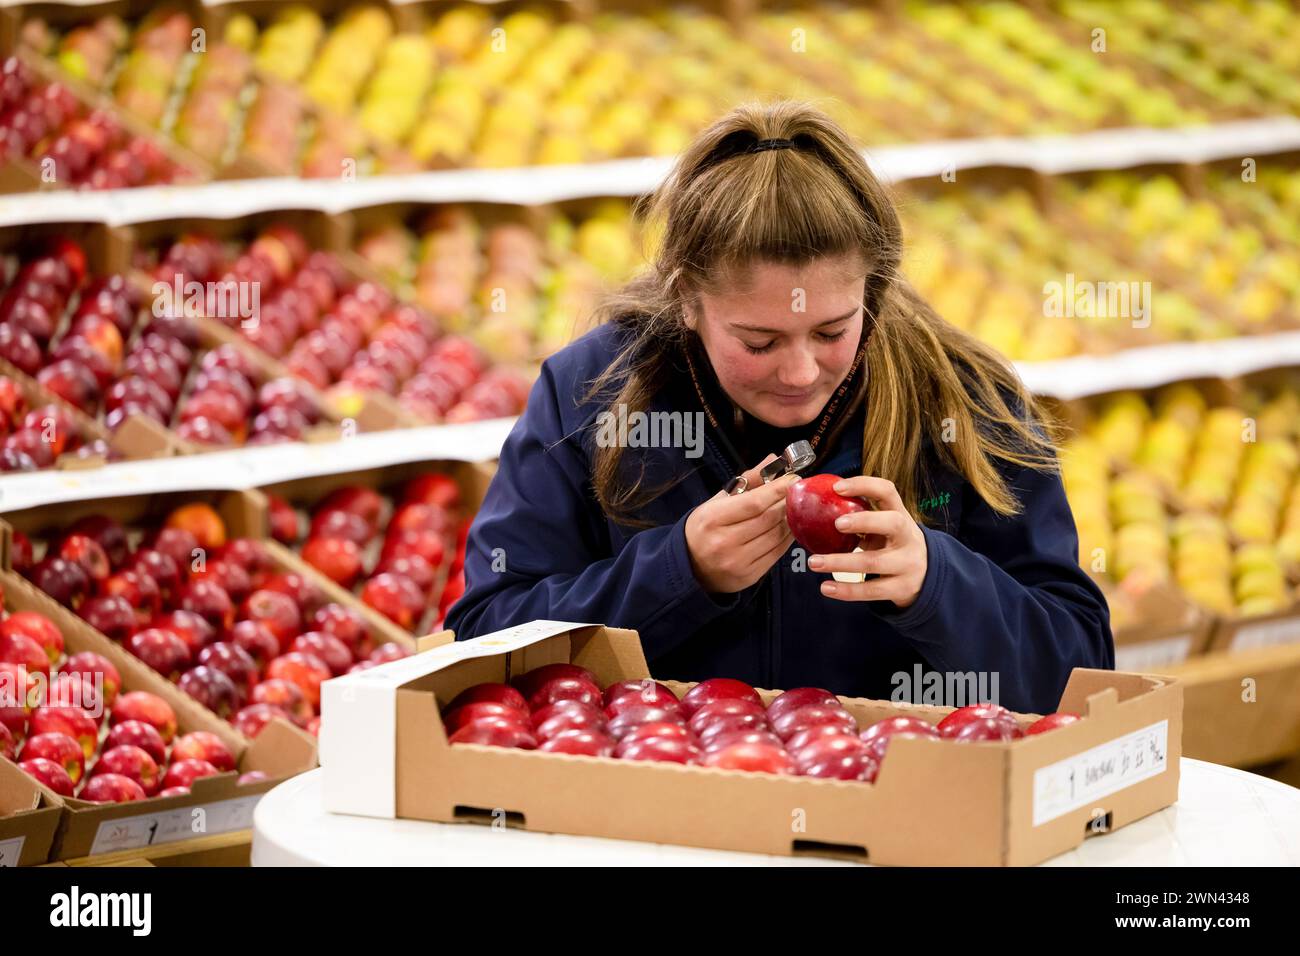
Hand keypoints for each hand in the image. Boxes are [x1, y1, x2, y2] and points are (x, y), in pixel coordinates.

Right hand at [685, 454, 798, 593]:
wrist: (689, 566)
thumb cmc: (705, 528)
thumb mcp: (718, 501)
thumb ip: (747, 481)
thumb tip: (773, 460)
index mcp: (712, 519)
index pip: (754, 502)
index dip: (778, 489)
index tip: (793, 479)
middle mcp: (724, 542)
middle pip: (768, 518)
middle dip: (787, 502)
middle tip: (798, 491)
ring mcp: (737, 562)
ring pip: (776, 536)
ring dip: (791, 519)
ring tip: (796, 507)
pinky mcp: (749, 576)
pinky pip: (777, 553)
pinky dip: (787, 538)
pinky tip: (790, 527)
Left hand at [807, 476, 927, 607]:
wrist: (926, 576)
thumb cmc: (894, 544)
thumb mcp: (885, 527)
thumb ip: (862, 517)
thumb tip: (818, 507)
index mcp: (901, 515)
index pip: (887, 492)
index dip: (864, 485)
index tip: (837, 487)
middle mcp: (908, 537)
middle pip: (892, 523)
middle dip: (864, 521)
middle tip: (836, 524)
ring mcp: (907, 563)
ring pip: (874, 562)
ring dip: (840, 563)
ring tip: (814, 562)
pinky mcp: (902, 588)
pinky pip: (872, 591)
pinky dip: (846, 591)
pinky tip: (826, 588)